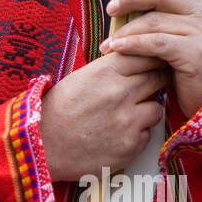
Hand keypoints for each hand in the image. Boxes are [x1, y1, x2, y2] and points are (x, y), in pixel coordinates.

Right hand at [39, 50, 168, 181]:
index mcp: (106, 72)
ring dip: (147, 110)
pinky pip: (148, 133)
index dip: (152, 59)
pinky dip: (137, 134)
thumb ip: (111, 69)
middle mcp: (120, 93)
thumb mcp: (81, 78)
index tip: (153, 62)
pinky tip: (118, 135)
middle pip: (158, 78)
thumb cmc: (59, 110)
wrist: (44, 147)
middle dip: (155, 81)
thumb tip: (136, 60)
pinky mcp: (131, 145)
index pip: (146, 55)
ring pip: (156, 108)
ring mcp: (128, 121)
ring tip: (126, 116)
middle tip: (147, 87)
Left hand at [99, 0, 201, 118]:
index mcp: (199, 8)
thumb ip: (163, 24)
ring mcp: (200, 33)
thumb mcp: (179, 43)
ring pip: (154, 21)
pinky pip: (156, 43)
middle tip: (111, 7)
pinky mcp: (194, 53)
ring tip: (107, 44)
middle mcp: (201, 16)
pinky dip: (133, 44)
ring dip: (125, 31)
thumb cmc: (190, 74)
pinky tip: (117, 49)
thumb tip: (129, 11)